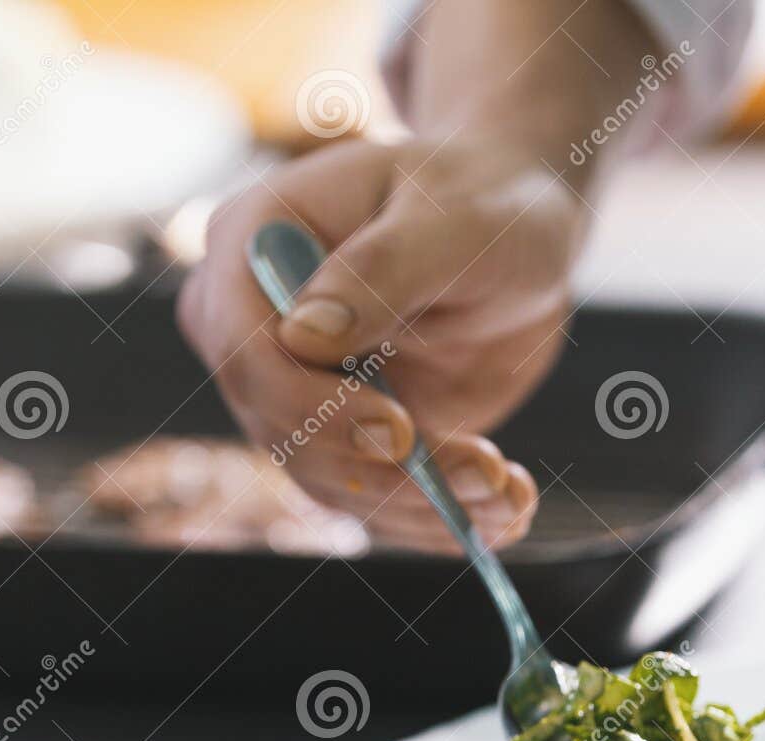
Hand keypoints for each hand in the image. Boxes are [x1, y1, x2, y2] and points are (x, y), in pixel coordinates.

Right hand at [177, 135, 585, 552]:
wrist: (518, 232)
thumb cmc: (483, 199)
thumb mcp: (453, 220)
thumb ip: (382, 269)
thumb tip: (304, 336)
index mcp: (254, 243)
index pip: (246, 348)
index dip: (313, 406)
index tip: (401, 432)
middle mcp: (256, 323)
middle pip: (279, 429)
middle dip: (380, 471)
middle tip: (483, 475)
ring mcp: (296, 386)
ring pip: (328, 479)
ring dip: (419, 505)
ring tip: (506, 499)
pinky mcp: (345, 433)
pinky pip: (372, 495)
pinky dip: (437, 517)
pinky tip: (504, 512)